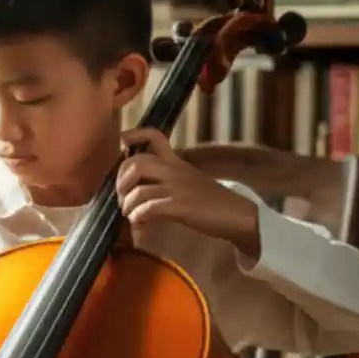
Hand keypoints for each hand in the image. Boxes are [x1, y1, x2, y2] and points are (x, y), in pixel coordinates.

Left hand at [115, 128, 261, 259]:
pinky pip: (148, 209)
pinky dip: (138, 217)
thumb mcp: (190, 178)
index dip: (134, 134)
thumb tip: (141, 185)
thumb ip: (168, 175)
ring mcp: (176, 188)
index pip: (155, 136)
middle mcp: (174, 170)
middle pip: (135, 164)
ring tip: (130, 214)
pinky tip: (140, 222)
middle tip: (122, 197)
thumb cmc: (212, 200)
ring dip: (128, 205)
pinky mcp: (180, 207)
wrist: (237, 214)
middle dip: (120, 182)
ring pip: (138, 191)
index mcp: (176, 161)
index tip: (123, 141)